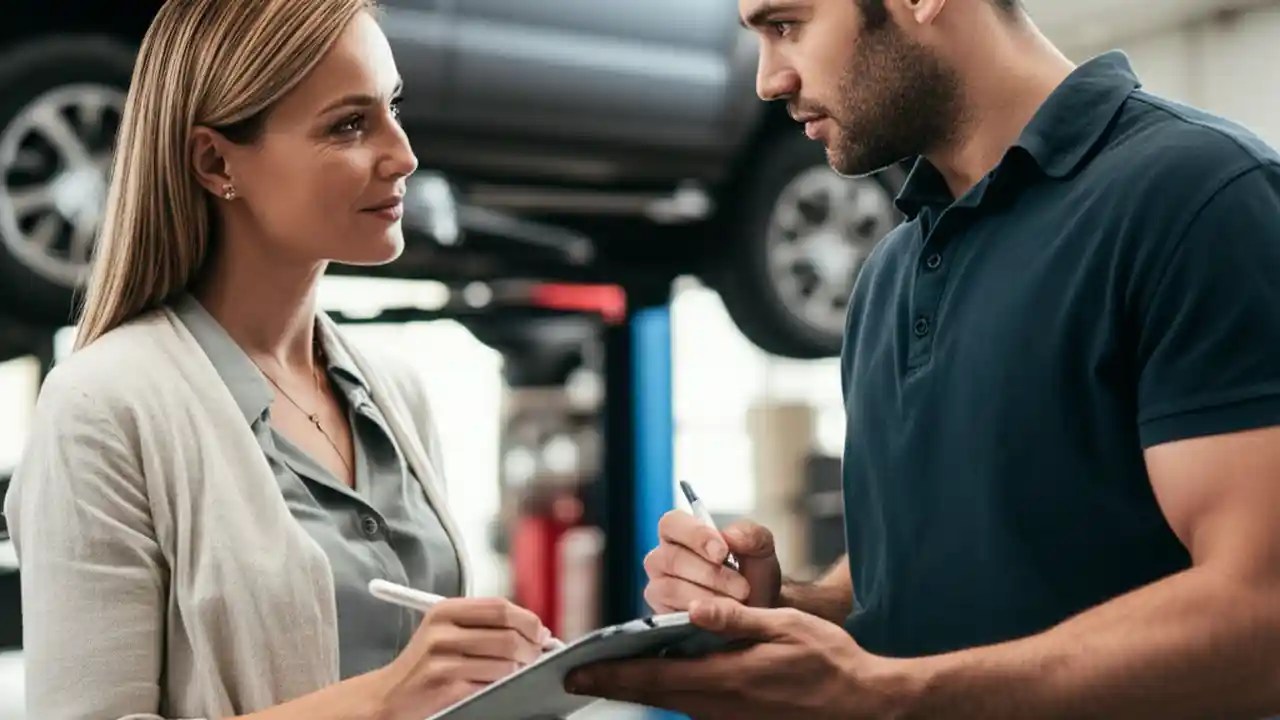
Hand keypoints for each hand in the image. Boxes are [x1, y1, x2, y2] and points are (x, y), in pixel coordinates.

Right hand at [372, 597, 548, 718]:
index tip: (540, 633)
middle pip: (507, 636)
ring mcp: (442, 661)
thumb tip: (536, 630)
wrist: (389, 695)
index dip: (528, 620)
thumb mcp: (447, 631)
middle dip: (530, 649)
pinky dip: (499, 688)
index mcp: (445, 610)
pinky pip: (489, 686)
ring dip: (517, 672)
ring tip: (514, 673)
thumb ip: (486, 624)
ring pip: (504, 664)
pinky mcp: (445, 688)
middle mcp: (442, 631)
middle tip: (535, 657)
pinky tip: (494, 686)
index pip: (500, 607)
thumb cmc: (426, 663)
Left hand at [565, 598, 905, 719]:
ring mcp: (729, 717)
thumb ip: (736, 620)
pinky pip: (692, 706)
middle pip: (653, 695)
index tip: (576, 673)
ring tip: (606, 673)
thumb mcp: (786, 627)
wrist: (864, 705)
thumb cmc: (830, 661)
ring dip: (638, 688)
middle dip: (612, 684)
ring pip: (671, 702)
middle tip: (572, 678)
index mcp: (728, 679)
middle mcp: (721, 705)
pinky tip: (661, 676)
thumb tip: (694, 610)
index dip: (612, 675)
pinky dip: (668, 691)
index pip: (655, 677)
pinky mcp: (740, 719)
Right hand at [643, 512, 781, 612]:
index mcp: (680, 532)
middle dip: (711, 574)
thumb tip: (731, 534)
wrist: (758, 613)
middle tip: (742, 587)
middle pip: (673, 558)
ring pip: (672, 588)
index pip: (672, 523)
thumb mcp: (761, 550)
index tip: (723, 552)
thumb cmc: (752, 576)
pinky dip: (702, 617)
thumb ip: (752, 535)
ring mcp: (659, 587)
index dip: (696, 536)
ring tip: (737, 604)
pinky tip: (722, 618)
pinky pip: (674, 614)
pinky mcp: (662, 615)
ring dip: (709, 597)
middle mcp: (663, 557)